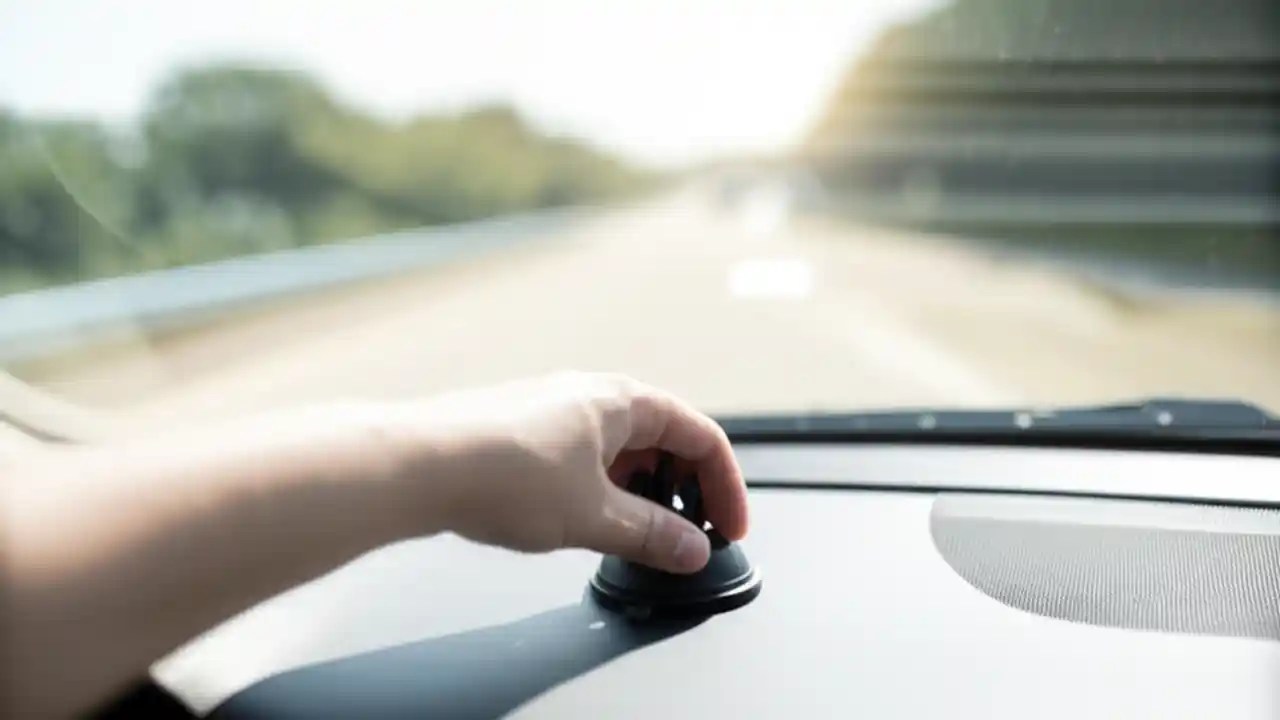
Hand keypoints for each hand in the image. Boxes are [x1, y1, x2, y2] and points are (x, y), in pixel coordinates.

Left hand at [404, 372, 748, 572]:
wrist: (416, 464)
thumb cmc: (500, 472)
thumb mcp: (594, 516)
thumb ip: (652, 535)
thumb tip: (690, 548)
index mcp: (622, 400)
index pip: (701, 435)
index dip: (725, 487)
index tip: (730, 529)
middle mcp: (591, 395)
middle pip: (665, 439)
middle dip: (684, 489)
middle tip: (688, 536)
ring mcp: (554, 411)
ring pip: (622, 450)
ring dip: (643, 492)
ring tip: (637, 535)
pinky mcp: (523, 431)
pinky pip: (586, 457)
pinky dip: (604, 488)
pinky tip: (587, 520)